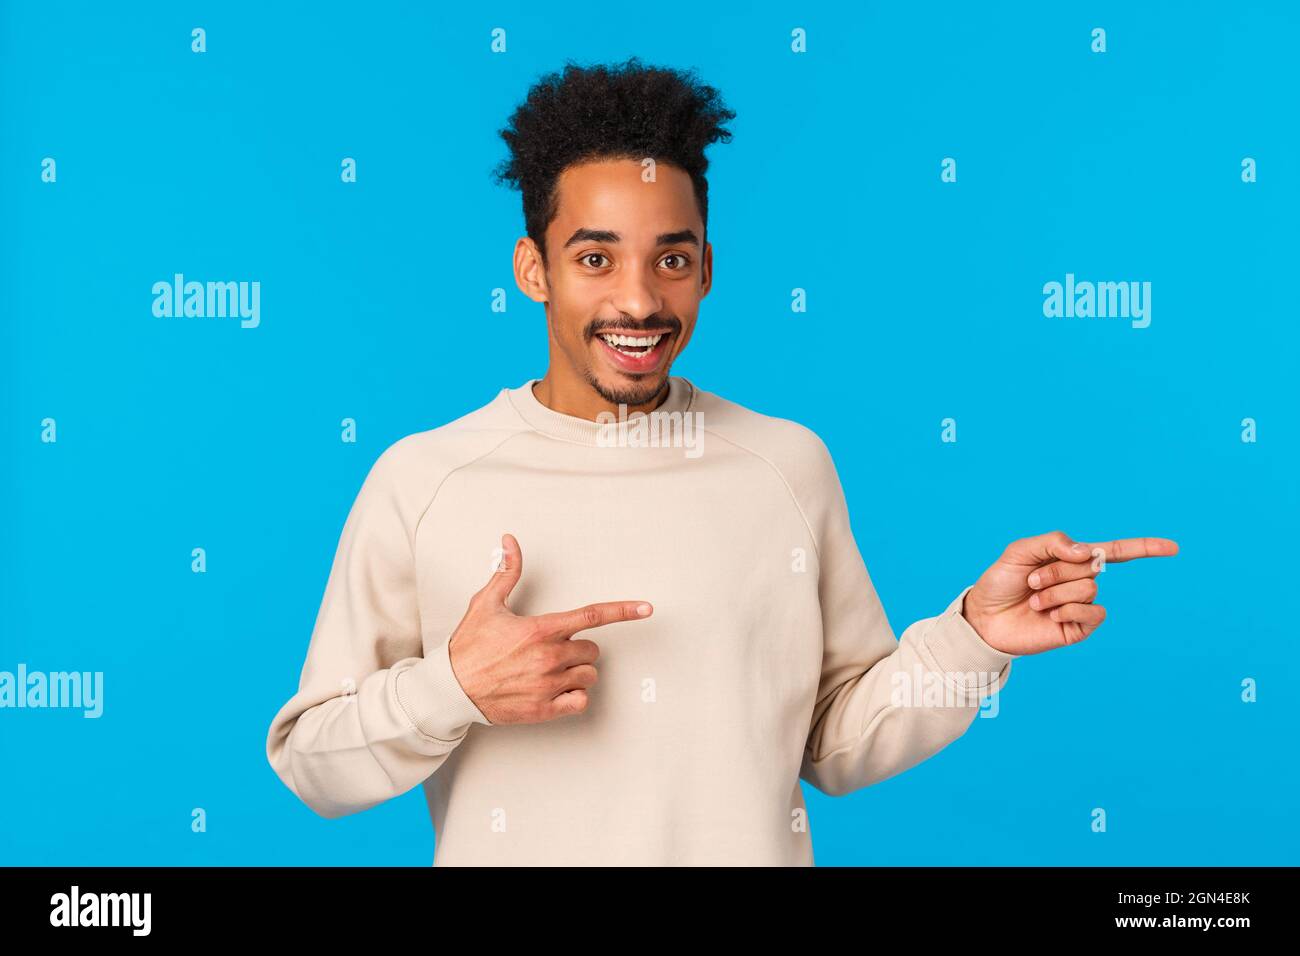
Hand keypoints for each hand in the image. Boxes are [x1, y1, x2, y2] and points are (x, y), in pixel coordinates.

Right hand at [447, 533, 653, 723]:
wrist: (450, 689)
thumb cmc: (468, 646)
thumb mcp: (486, 604)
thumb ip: (506, 572)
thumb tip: (510, 542)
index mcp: (540, 629)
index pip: (592, 616)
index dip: (624, 611)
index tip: (646, 608)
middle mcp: (549, 657)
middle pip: (592, 650)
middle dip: (579, 647)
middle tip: (553, 648)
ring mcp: (548, 685)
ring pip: (589, 676)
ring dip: (577, 671)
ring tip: (550, 669)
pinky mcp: (545, 710)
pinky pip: (580, 701)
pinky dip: (573, 695)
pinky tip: (555, 689)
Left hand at [961, 530, 1178, 654]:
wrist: (984, 618)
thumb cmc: (1001, 582)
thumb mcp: (1020, 551)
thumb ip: (1053, 541)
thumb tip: (1088, 551)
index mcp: (1071, 559)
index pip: (1115, 552)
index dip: (1145, 548)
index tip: (1174, 548)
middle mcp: (1081, 581)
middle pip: (1092, 566)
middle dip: (1056, 570)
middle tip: (1031, 581)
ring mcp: (1081, 606)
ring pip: (1089, 588)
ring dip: (1055, 592)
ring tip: (1035, 600)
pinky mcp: (1078, 628)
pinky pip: (1092, 612)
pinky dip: (1067, 609)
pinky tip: (1049, 615)